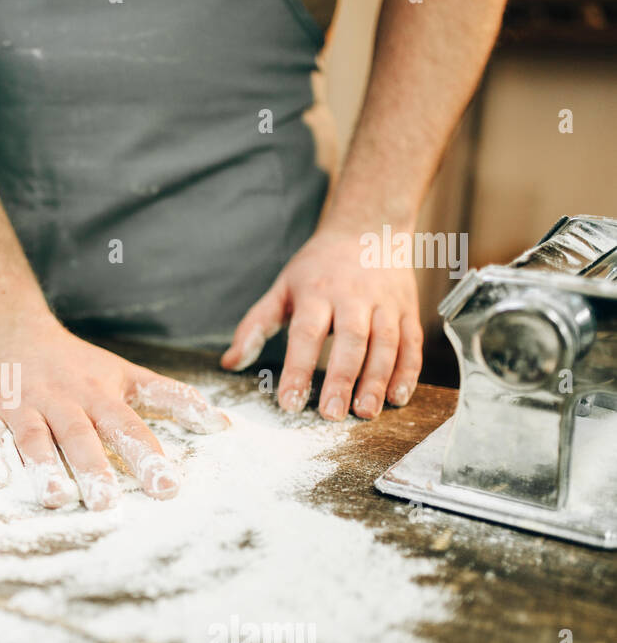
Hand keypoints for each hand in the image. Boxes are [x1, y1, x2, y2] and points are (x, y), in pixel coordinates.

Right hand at [0, 321, 229, 510]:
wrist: (12, 329)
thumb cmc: (76, 363)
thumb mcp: (126, 374)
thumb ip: (171, 398)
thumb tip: (222, 424)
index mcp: (99, 395)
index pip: (127, 428)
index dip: (147, 456)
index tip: (167, 487)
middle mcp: (63, 401)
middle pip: (80, 436)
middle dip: (94, 469)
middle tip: (108, 504)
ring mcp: (24, 406)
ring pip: (34, 438)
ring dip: (43, 468)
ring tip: (56, 500)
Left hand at [219, 228, 422, 419]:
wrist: (367, 227)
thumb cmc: (318, 268)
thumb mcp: (282, 289)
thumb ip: (256, 326)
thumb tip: (230, 363)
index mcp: (316, 292)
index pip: (306, 334)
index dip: (298, 369)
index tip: (289, 402)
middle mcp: (354, 297)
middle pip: (351, 341)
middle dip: (342, 380)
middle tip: (331, 414)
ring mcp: (385, 303)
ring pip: (386, 344)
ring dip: (377, 381)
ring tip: (365, 412)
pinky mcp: (407, 309)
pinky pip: (411, 342)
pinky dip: (408, 371)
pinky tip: (398, 397)